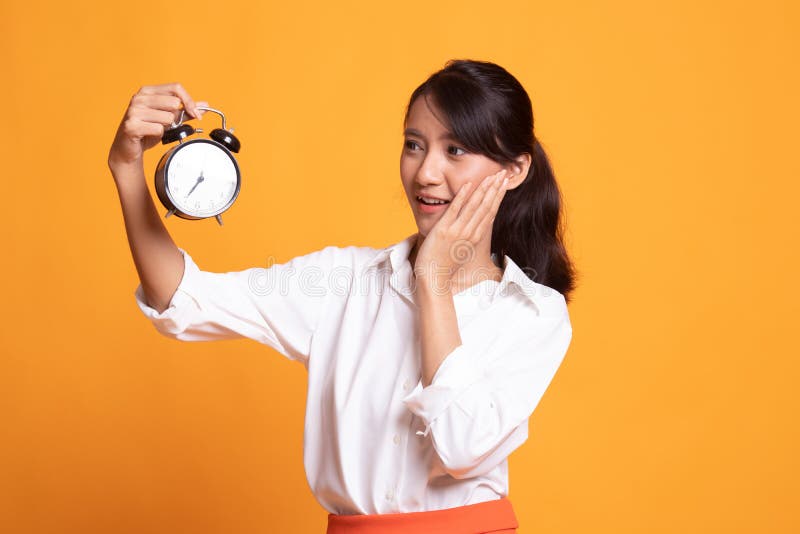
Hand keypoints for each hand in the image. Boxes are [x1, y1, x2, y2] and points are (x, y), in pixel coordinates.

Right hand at [108, 82, 207, 172]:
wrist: (128, 148)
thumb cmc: (147, 130)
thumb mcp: (168, 118)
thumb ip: (186, 111)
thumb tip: (205, 105)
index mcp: (147, 91)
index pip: (176, 88)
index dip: (189, 101)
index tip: (196, 114)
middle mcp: (139, 98)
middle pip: (173, 103)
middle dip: (175, 117)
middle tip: (166, 124)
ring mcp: (134, 111)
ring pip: (168, 117)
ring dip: (166, 127)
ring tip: (154, 129)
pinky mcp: (132, 125)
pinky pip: (159, 129)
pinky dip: (158, 135)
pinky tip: (149, 135)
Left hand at [413, 169, 510, 292]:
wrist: (434, 278)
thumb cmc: (445, 265)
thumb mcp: (461, 249)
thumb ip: (467, 236)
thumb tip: (471, 226)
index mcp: (475, 237)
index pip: (490, 212)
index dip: (498, 196)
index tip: (504, 183)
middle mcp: (469, 233)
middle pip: (486, 206)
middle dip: (496, 188)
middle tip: (504, 173)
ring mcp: (457, 231)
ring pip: (474, 206)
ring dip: (484, 189)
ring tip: (492, 175)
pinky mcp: (444, 231)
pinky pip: (454, 210)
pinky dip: (462, 196)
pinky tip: (468, 184)